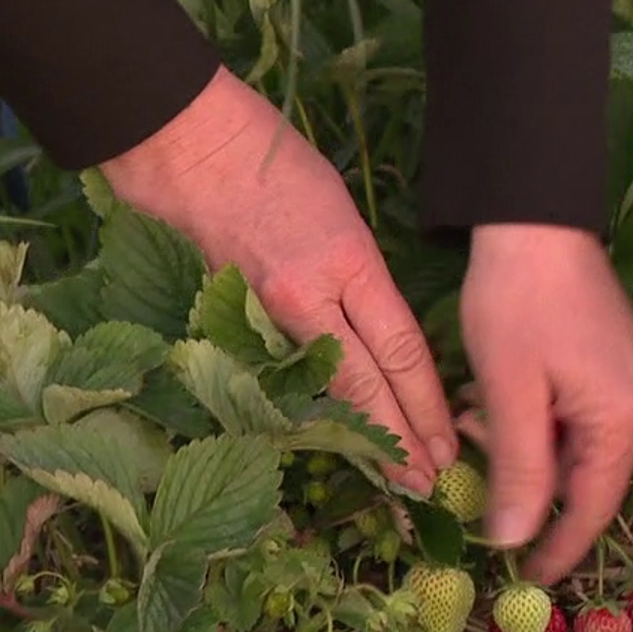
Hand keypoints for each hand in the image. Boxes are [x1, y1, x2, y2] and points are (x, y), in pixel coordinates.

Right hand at [98, 67, 456, 493]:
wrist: (185, 148)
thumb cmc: (272, 162)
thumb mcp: (341, 212)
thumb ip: (363, 275)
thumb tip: (379, 327)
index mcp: (347, 262)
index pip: (399, 349)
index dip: (425, 403)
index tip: (447, 442)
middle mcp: (307, 298)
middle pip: (365, 385)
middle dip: (401, 439)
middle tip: (429, 483)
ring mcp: (264, 315)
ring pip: (324, 389)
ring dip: (362, 434)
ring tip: (394, 476)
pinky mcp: (231, 321)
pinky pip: (283, 373)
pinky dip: (314, 408)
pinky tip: (336, 437)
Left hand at [459, 224, 632, 582]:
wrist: (535, 218)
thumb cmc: (517, 302)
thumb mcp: (509, 393)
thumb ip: (516, 472)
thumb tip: (511, 541)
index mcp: (626, 421)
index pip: (591, 509)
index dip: (556, 549)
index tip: (525, 581)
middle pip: (586, 478)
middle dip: (527, 481)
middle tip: (475, 459)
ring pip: (579, 448)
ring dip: (527, 446)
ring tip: (482, 413)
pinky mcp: (627, 367)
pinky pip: (583, 418)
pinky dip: (541, 420)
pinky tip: (504, 397)